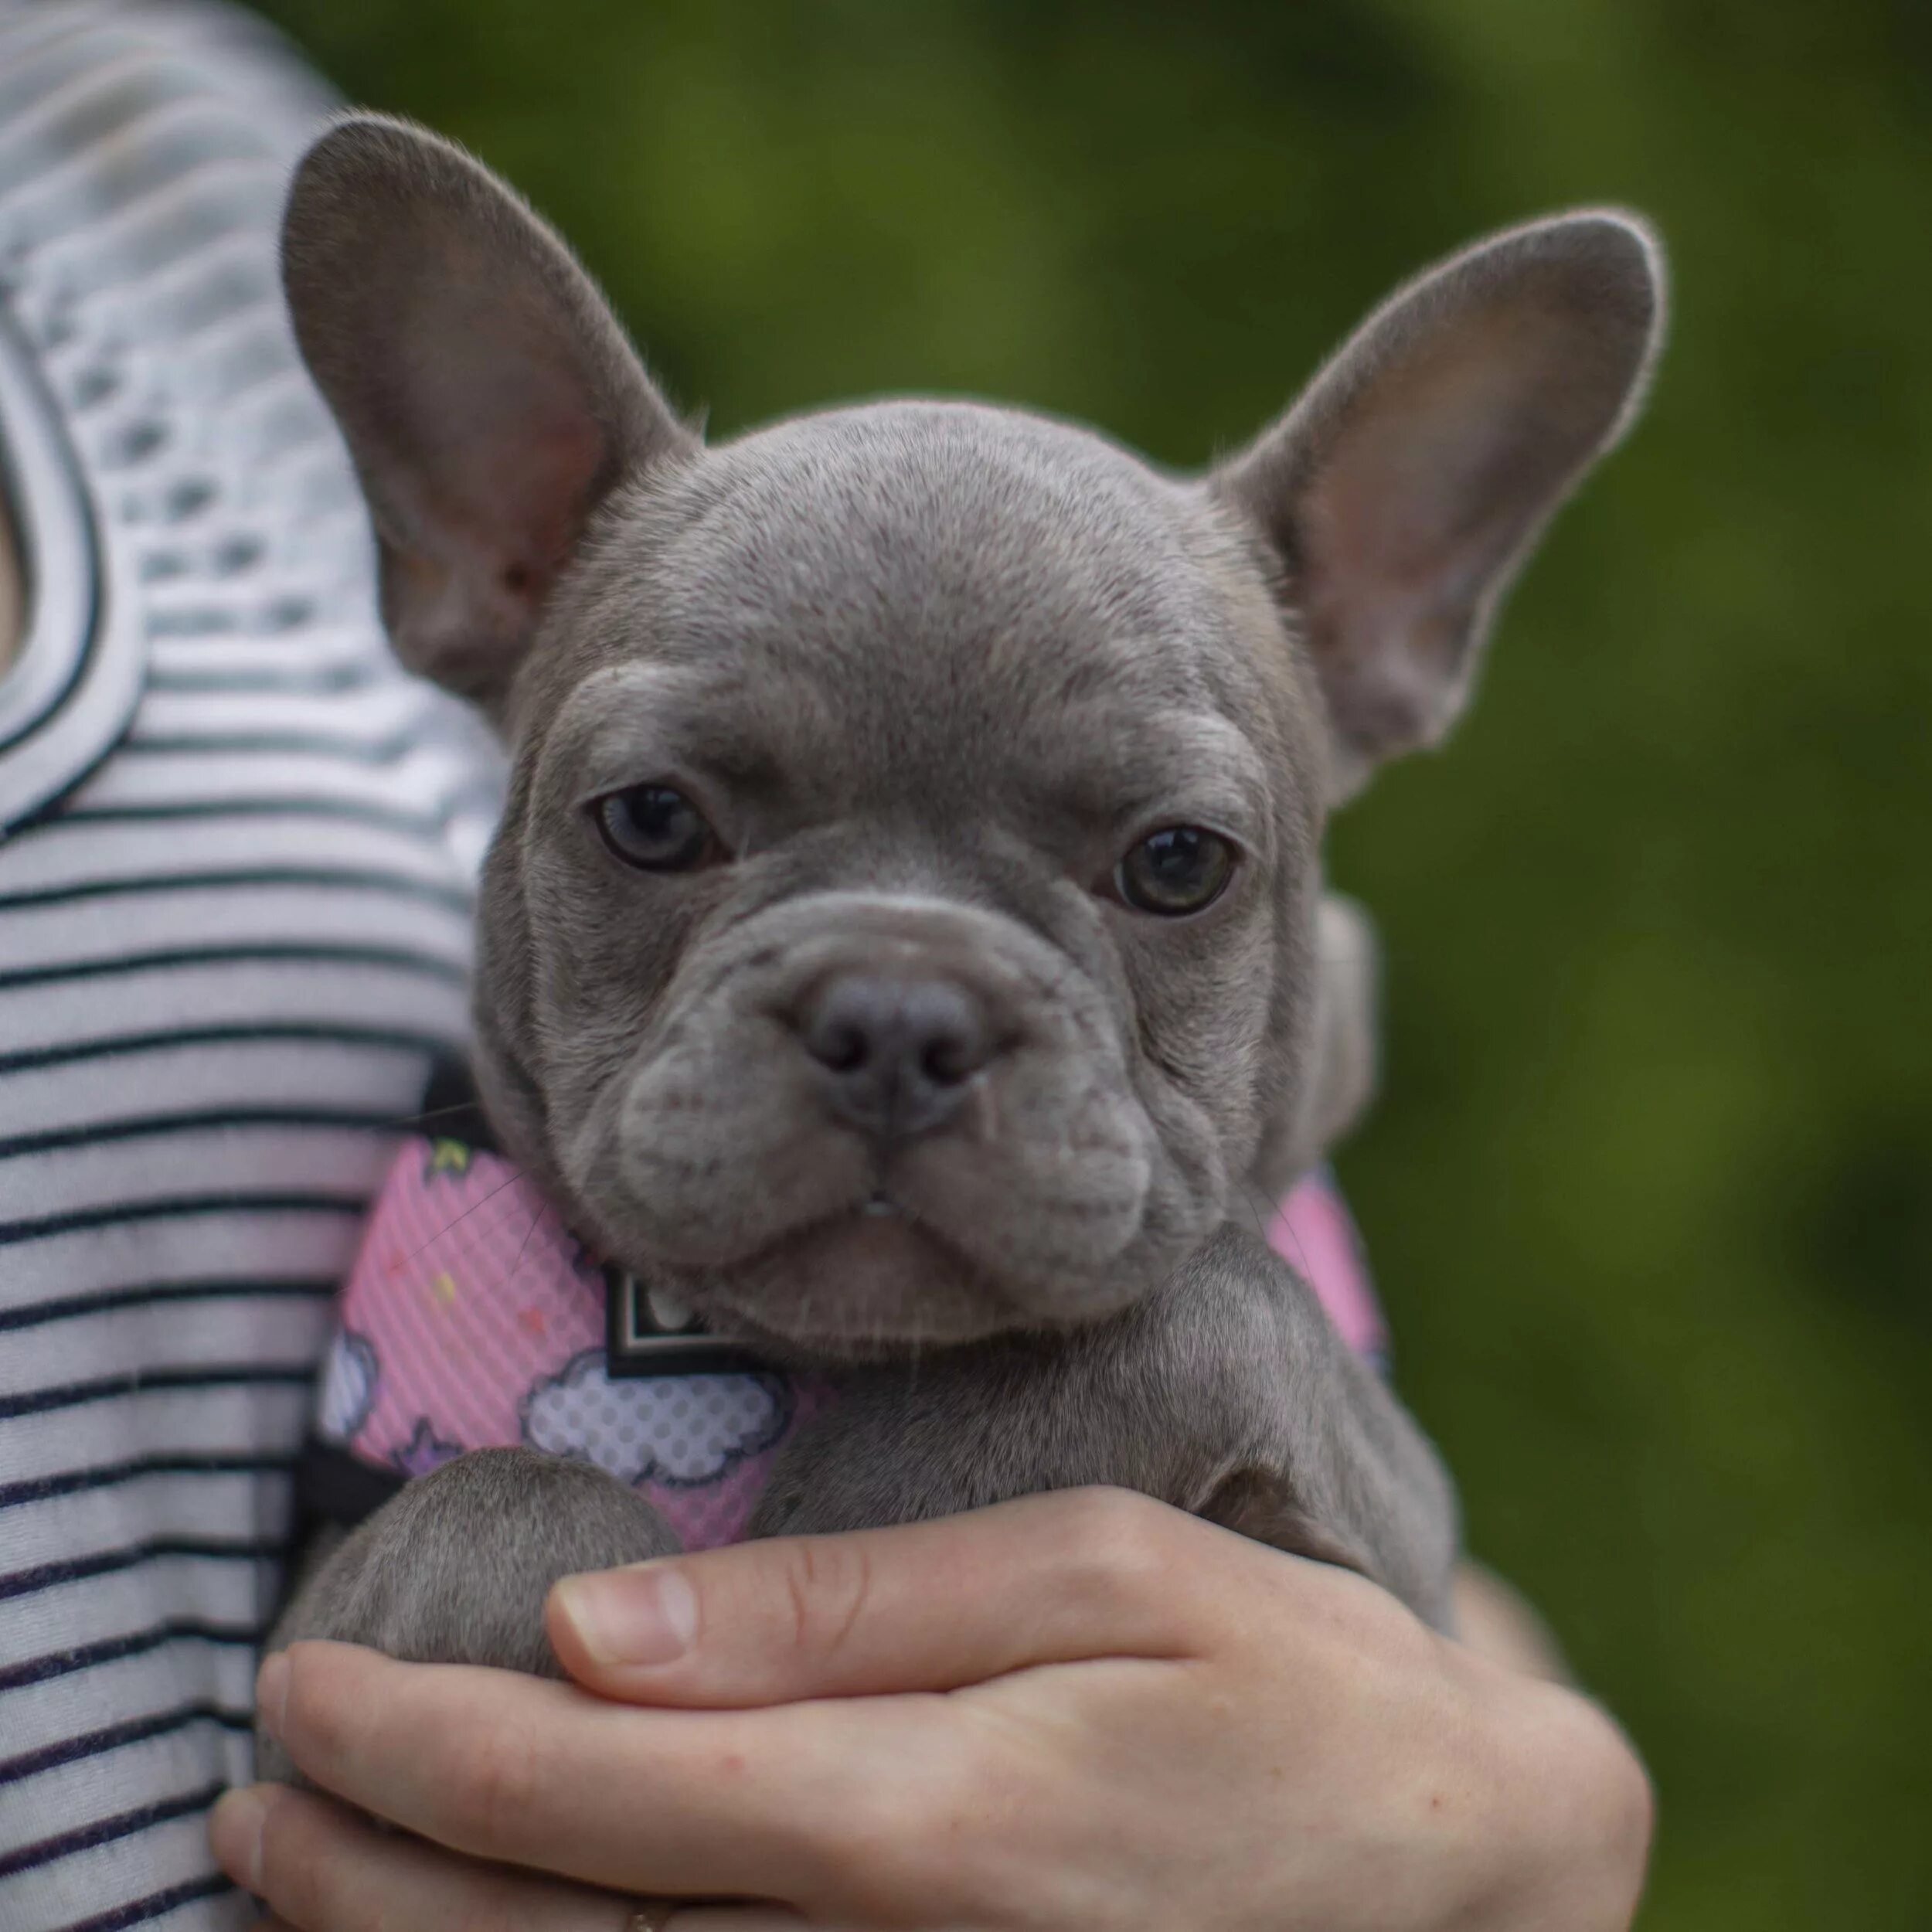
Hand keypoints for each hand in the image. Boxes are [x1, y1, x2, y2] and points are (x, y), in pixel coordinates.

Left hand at [211, 1488, 1650, 1929]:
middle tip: (249, 1790)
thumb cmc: (1282, 1682)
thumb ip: (848, 1608)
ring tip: (292, 1883)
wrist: (1450, 1877)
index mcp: (918, 1818)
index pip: (589, 1782)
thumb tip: (599, 1623)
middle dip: (363, 1864)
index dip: (416, 1738)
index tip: (299, 1681)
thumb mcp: (1101, 1572)